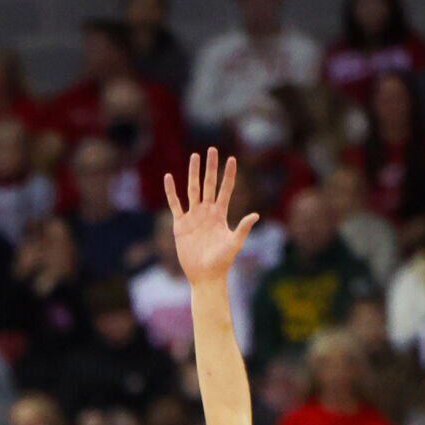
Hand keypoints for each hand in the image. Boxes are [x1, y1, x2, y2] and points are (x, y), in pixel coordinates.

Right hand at [163, 148, 258, 286]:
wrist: (205, 276)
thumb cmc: (222, 262)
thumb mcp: (234, 243)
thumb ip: (242, 228)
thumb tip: (255, 215)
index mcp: (220, 214)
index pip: (225, 189)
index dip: (229, 175)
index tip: (232, 159)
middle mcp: (207, 212)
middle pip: (208, 184)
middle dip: (210, 167)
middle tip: (212, 149)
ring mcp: (193, 217)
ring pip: (192, 190)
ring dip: (193, 173)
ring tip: (194, 156)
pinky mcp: (180, 224)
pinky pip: (175, 204)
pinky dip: (171, 192)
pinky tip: (169, 177)